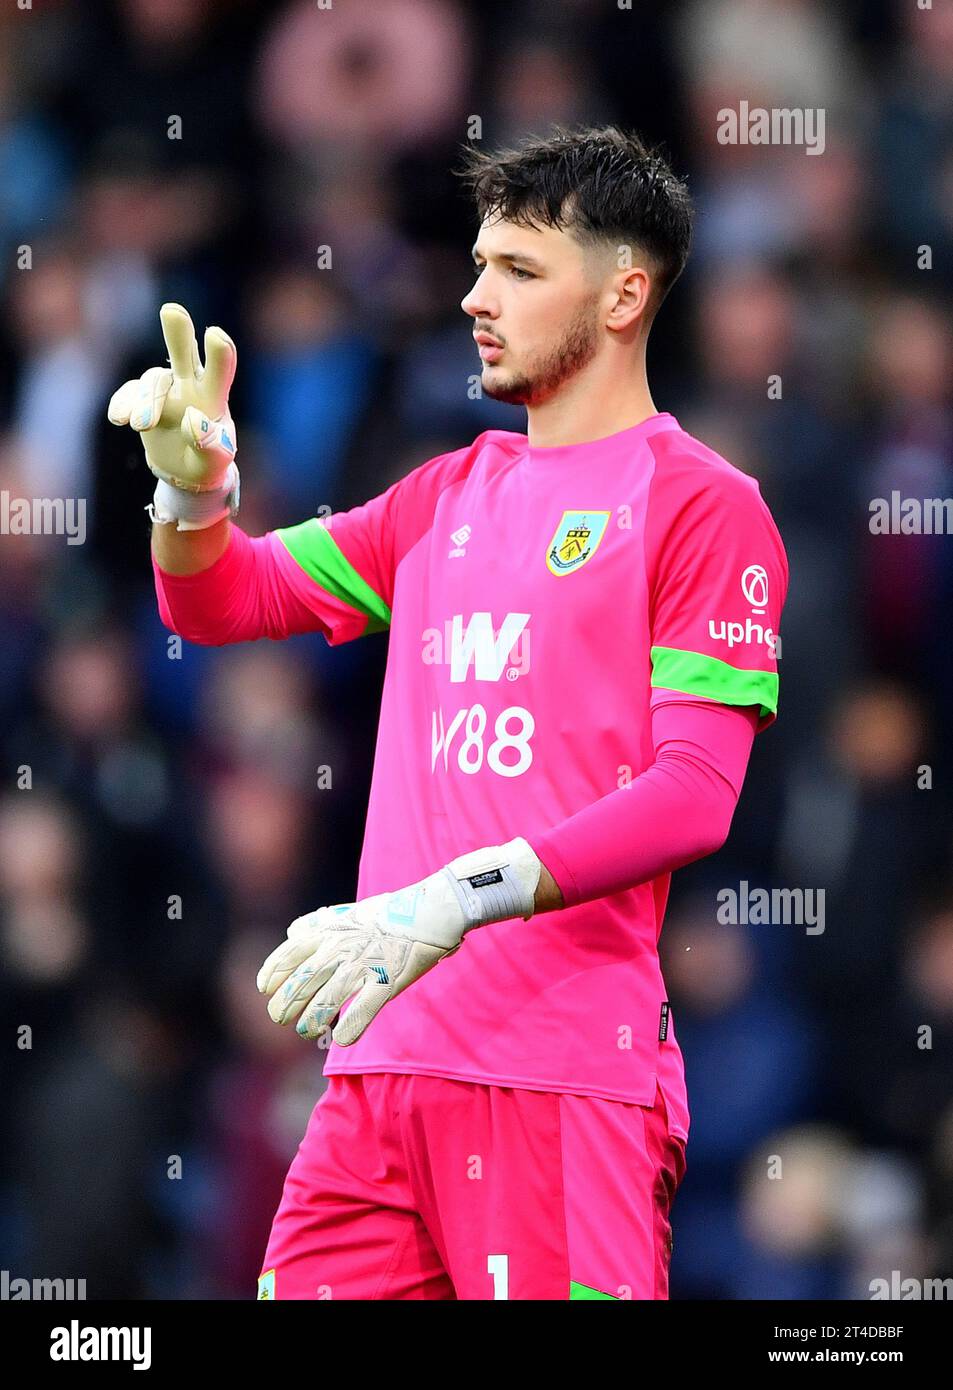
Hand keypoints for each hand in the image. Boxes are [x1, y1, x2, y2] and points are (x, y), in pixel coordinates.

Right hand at [107, 302, 236, 491]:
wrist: (183, 473)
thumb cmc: (207, 463)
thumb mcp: (215, 463)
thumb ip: (209, 444)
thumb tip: (192, 418)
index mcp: (213, 396)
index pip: (220, 368)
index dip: (218, 352)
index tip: (215, 335)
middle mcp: (189, 385)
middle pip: (183, 352)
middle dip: (177, 331)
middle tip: (172, 311)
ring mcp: (163, 391)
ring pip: (152, 380)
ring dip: (145, 401)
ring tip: (141, 426)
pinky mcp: (140, 402)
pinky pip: (128, 394)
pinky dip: (123, 404)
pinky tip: (119, 419)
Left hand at [257, 837, 541, 1045]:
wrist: (435, 909)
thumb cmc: (394, 911)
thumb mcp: (351, 910)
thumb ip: (319, 922)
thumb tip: (291, 932)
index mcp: (332, 929)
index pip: (290, 953)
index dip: (273, 973)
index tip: (264, 988)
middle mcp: (342, 947)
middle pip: (302, 981)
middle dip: (285, 1004)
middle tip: (279, 1019)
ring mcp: (364, 965)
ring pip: (327, 1000)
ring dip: (312, 1020)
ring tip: (306, 1031)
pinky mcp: (388, 981)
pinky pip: (363, 1011)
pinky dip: (350, 1028)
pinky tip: (341, 1040)